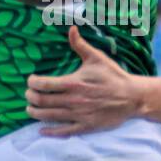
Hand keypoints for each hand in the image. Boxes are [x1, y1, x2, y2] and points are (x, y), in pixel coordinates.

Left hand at [26, 26, 141, 135]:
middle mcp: (73, 100)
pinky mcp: (85, 126)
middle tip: (28, 95)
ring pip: (48, 116)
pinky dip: (50, 132)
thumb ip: (80, 45)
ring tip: (30, 109)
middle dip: (30, 98)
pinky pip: (63, 132)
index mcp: (74, 82)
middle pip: (42, 101)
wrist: (132, 97)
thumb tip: (71, 28)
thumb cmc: (113, 76)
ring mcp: (79, 115)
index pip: (44, 84)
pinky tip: (42, 130)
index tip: (30, 81)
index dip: (32, 83)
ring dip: (35, 113)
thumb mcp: (97, 58)